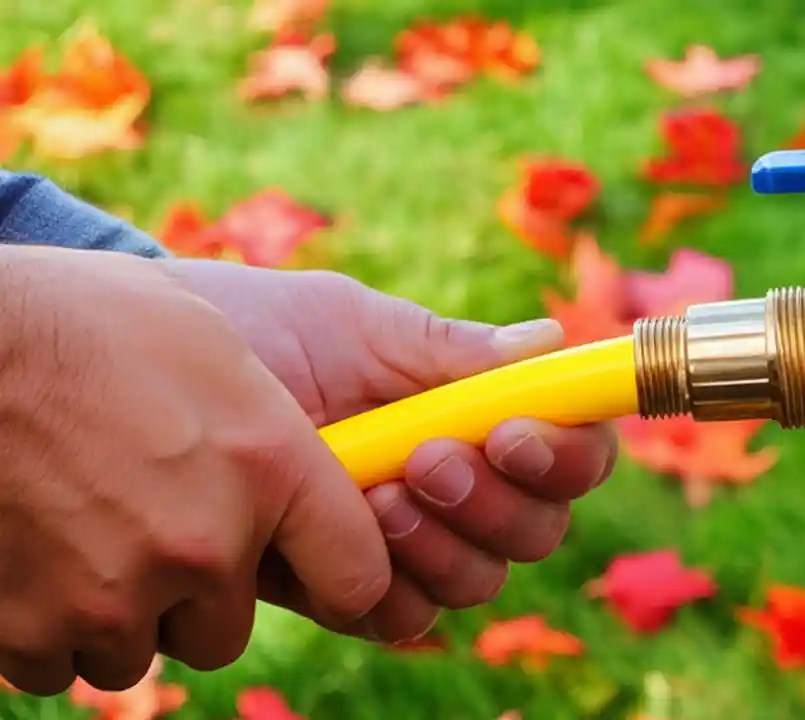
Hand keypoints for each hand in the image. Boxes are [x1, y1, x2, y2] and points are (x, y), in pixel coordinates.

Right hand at [0, 246, 390, 694]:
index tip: (322, 561)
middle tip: (163, 524)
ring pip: (145, 649)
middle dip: (204, 591)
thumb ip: (293, 426)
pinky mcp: (29, 631)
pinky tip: (37, 549)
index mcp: (268, 466)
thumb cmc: (84, 321)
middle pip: (231, 626)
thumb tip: (394, 445)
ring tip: (90, 523)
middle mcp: (205, 544)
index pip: (362, 578)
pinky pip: (62, 663)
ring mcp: (113, 596)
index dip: (345, 574)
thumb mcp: (216, 341)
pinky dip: (51, 624)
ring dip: (125, 608)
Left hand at [164, 259, 616, 644]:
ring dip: (439, 545)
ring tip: (374, 494)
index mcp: (481, 416)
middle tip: (425, 460)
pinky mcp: (348, 584)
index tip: (509, 433)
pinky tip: (334, 532)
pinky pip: (400, 615)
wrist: (157, 379)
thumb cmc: (267, 333)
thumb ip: (451, 350)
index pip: (571, 454)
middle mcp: (463, 487)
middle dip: (493, 504)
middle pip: (538, 531)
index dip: (564, 456)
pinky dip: (380, 583)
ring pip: (478, 581)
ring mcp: (409, 542)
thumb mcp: (356, 326)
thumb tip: (551, 343)